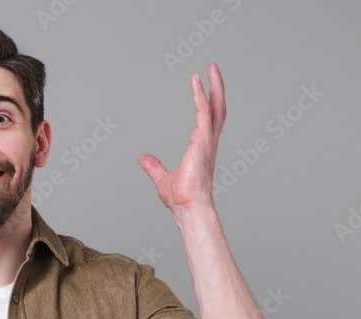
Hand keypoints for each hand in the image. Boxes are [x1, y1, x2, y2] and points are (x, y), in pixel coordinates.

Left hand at [137, 63, 225, 211]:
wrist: (187, 207)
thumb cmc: (180, 198)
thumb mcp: (162, 178)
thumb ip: (154, 167)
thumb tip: (142, 159)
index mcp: (202, 148)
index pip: (208, 119)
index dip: (208, 102)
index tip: (204, 86)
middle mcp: (208, 142)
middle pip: (217, 109)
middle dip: (217, 88)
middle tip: (213, 69)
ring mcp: (207, 141)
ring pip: (215, 107)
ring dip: (215, 87)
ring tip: (211, 68)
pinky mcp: (202, 141)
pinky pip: (203, 113)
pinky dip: (201, 96)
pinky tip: (197, 83)